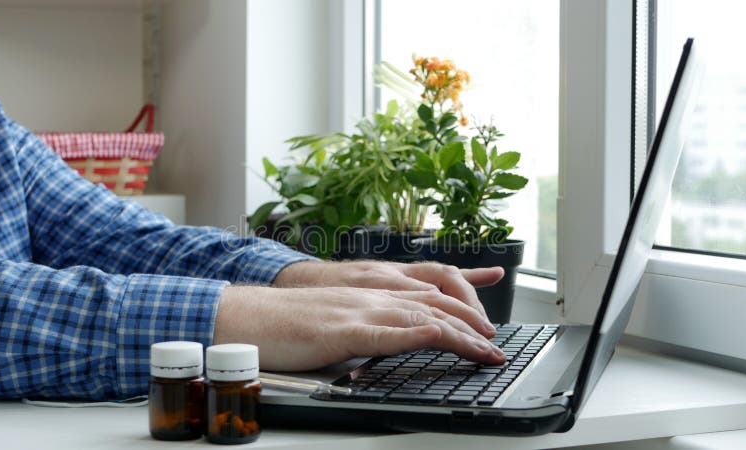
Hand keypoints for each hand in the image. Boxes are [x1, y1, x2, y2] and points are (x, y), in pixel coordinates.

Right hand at [214, 285, 505, 370]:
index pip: (427, 300)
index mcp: (371, 294)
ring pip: (423, 317)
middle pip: (435, 306)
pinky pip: (390, 331)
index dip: (460, 314)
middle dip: (472, 325)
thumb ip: (365, 329)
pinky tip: (442, 341)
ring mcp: (361, 309)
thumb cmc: (286, 323)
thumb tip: (386, 345)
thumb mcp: (336, 322)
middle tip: (496, 345)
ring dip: (460, 334)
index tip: (483, 332)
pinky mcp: (345, 330)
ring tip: (487, 350)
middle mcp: (373, 295)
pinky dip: (421, 335)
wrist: (248, 315)